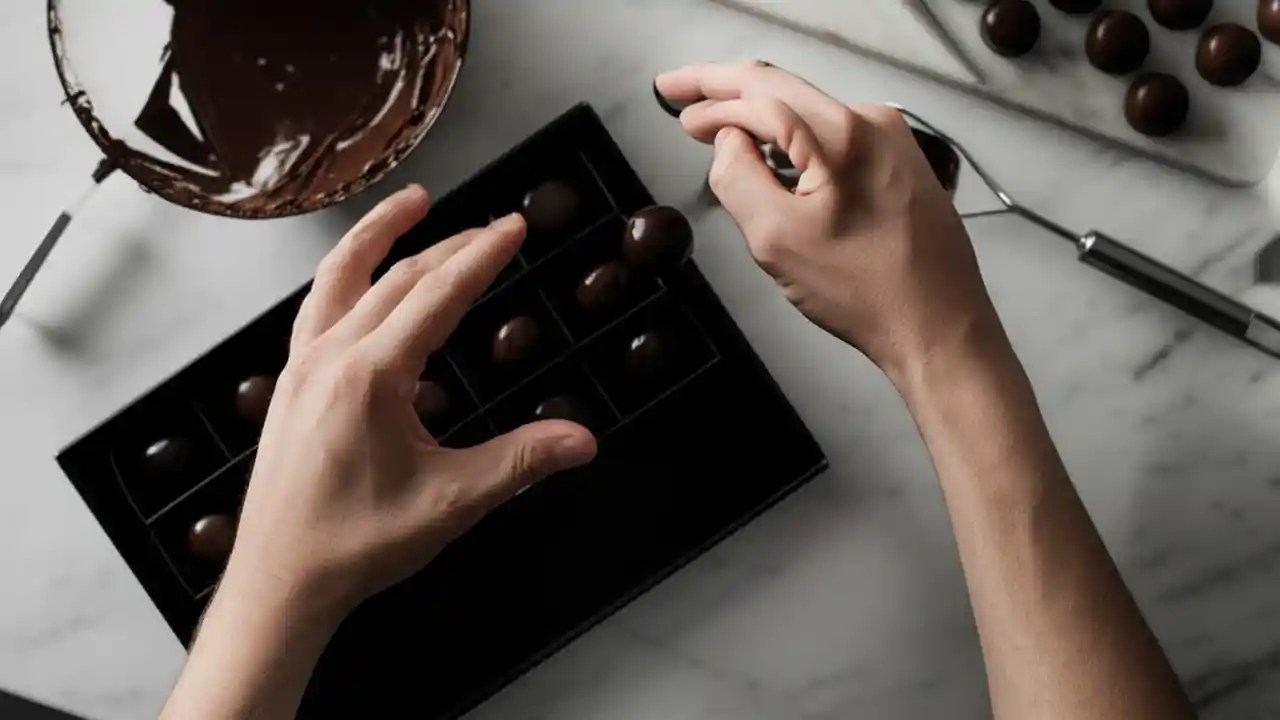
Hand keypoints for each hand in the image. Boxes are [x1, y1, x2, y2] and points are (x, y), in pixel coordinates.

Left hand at [227, 185, 597, 621]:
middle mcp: (330, 355)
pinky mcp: (290, 383)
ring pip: (342, 277)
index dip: (482, 257)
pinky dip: (345, 274)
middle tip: (495, 227)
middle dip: (451, 246)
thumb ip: (520, 463)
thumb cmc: (358, 544)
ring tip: (414, 202)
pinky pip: (317, 306)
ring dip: (380, 234)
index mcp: (371, 375)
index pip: (437, 295)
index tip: (514, 226)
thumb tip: (583, 440)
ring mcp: (302, 365)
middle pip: (397, 278)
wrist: (280, 581)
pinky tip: (360, 277)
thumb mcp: (451, 502)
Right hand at [656, 62, 1005, 382]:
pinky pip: (833, 136)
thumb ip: (738, 177)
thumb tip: (727, 141)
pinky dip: (793, 140)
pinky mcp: (900, 165)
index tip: (673, 99)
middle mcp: (873, 123)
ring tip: (716, 128)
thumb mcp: (776, 239)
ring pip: (807, 113)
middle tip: (680, 95)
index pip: (759, 90)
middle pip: (783, 90)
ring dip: (759, 118)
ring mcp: (892, 142)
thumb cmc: (866, 293)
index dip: (708, 93)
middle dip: (726, 93)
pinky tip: (770, 155)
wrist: (939, 327)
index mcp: (843, 134)